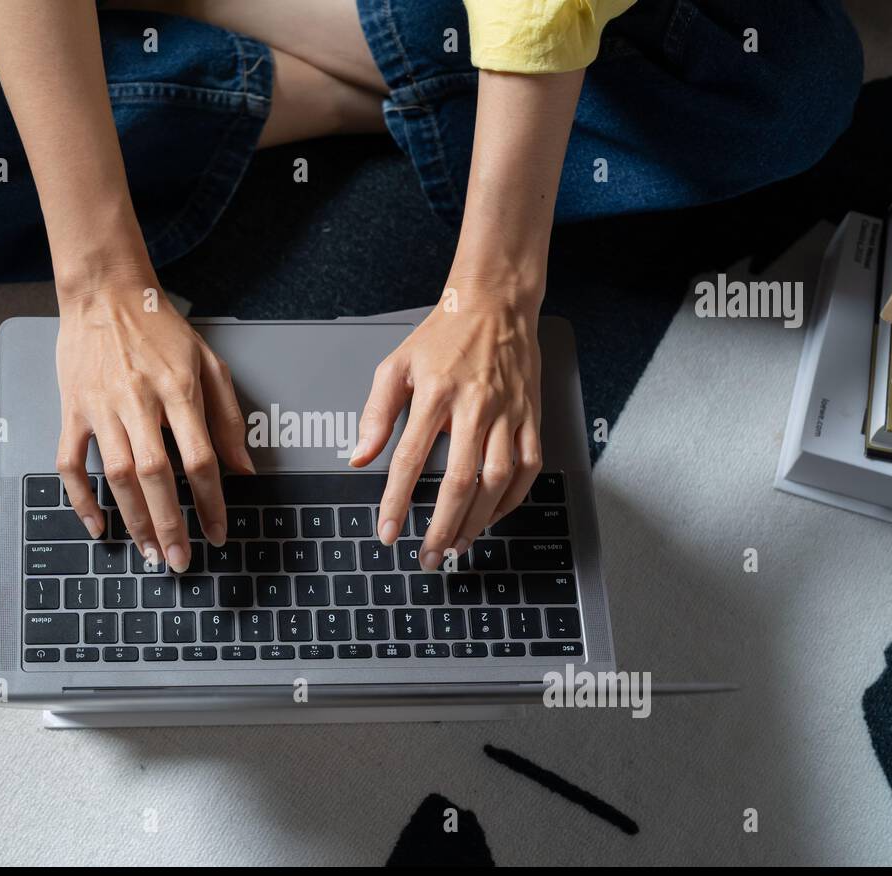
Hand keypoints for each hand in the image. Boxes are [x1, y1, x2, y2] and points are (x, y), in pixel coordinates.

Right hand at [55, 277, 253, 570]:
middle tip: (179, 559)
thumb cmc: (161, 330)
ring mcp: (101, 407)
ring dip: (133, 519)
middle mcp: (139, 401)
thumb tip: (243, 470)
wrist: (106, 294)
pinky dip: (81, 499)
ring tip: (149, 551)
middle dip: (170, 523)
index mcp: (179, 390)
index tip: (218, 532)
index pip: (199, 458)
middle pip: (156, 475)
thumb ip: (227, 418)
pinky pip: (71, 462)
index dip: (211, 502)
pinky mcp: (72, 410)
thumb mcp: (209, 364)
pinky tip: (98, 526)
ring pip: (117, 474)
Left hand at [349, 278, 542, 569]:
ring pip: (496, 481)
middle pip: (459, 481)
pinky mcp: (531, 415)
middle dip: (442, 527)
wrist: (495, 304)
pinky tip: (493, 515)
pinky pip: (527, 467)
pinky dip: (512, 498)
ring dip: (478, 520)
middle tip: (427, 555)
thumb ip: (376, 414)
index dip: (397, 502)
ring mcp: (508, 413)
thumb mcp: (396, 365)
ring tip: (458, 544)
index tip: (388, 532)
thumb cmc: (442, 335)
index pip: (411, 460)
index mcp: (435, 395)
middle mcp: (475, 407)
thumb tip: (359, 458)